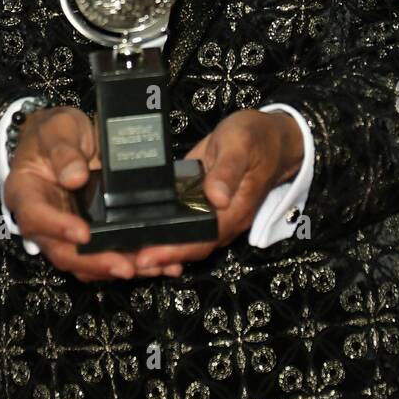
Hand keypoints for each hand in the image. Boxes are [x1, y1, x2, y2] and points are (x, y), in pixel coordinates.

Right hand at [4, 105, 181, 282]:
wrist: (63, 138)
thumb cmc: (54, 132)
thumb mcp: (58, 128)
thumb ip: (63, 150)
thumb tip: (75, 178)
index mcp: (25, 193)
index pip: (35, 217)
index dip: (58, 228)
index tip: (83, 234)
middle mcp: (42, 220)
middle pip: (62, 252)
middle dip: (95, 262)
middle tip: (125, 266)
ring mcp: (64, 231)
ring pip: (85, 262)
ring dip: (115, 268)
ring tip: (148, 266)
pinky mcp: (87, 235)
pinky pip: (104, 254)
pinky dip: (129, 262)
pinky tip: (158, 264)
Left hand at [129, 107, 304, 276]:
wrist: (272, 136)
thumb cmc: (258, 138)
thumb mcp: (240, 145)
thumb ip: (228, 170)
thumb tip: (216, 198)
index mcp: (236, 209)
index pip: (203, 238)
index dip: (175, 250)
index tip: (147, 257)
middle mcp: (225, 218)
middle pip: (192, 247)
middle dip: (161, 257)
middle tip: (126, 262)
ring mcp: (214, 212)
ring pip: (187, 238)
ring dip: (160, 248)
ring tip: (127, 253)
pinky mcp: (203, 201)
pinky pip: (185, 223)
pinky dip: (165, 231)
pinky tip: (141, 232)